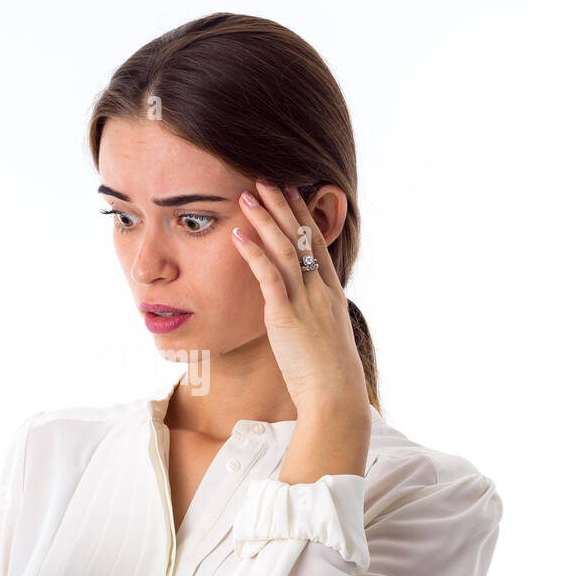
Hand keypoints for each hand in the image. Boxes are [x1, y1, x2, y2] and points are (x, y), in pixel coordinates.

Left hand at [231, 180, 368, 417]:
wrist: (336, 396)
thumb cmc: (328, 376)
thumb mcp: (322, 337)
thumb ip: (310, 317)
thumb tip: (294, 311)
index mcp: (330, 293)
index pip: (315, 244)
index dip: (302, 215)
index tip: (291, 191)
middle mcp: (320, 290)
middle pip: (300, 237)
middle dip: (282, 206)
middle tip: (264, 179)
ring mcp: (305, 301)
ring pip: (284, 250)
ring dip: (264, 219)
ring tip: (246, 195)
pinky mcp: (286, 316)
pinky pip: (268, 277)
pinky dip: (253, 253)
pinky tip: (238, 235)